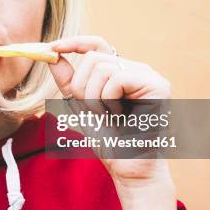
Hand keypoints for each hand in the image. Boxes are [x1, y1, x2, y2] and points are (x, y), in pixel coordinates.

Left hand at [48, 35, 173, 193]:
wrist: (127, 166)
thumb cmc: (108, 139)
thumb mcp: (79, 105)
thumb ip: (68, 80)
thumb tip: (52, 54)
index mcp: (120, 72)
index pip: (97, 45)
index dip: (74, 42)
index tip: (52, 47)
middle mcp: (136, 69)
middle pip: (93, 57)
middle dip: (81, 86)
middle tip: (90, 110)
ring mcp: (149, 76)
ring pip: (102, 67)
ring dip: (93, 97)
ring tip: (106, 116)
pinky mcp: (157, 85)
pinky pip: (117, 78)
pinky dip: (108, 100)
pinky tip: (119, 117)